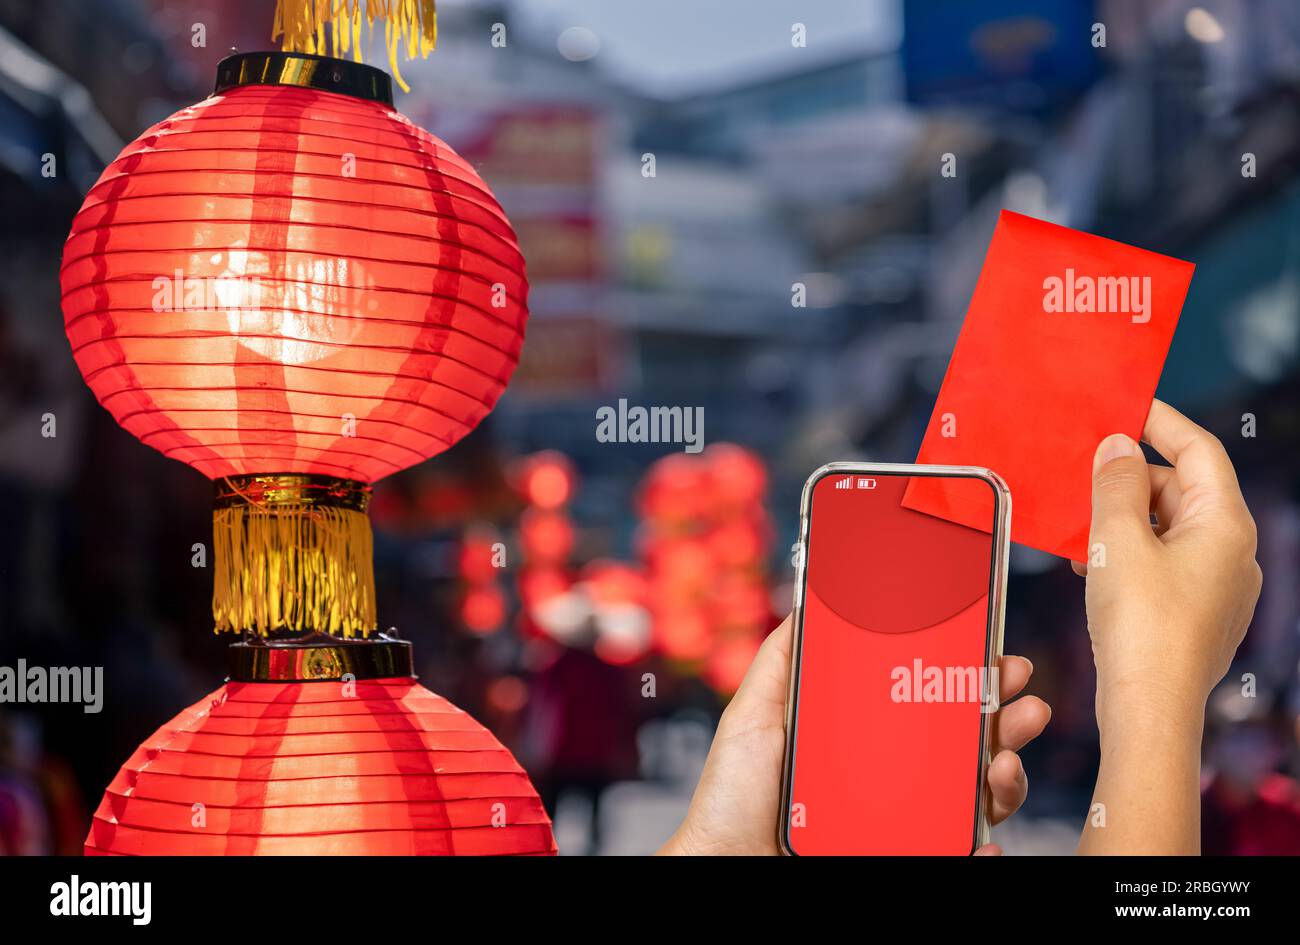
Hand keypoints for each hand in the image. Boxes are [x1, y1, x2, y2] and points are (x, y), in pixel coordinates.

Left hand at [658, 615, 1050, 854]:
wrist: (725, 864)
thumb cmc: (732, 799)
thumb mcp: (753, 716)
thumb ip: (782, 663)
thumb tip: (812, 603)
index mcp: (864, 735)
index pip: (926, 700)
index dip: (965, 675)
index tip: (992, 652)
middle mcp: (891, 774)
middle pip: (965, 742)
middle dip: (1004, 715)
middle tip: (1020, 697)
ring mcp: (902, 818)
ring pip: (976, 794)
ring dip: (1007, 772)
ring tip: (1004, 761)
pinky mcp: (908, 851)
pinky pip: (960, 848)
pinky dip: (985, 842)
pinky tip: (986, 834)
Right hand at [1075, 400, 1261, 731]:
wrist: (1150, 709)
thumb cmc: (1141, 626)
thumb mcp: (1116, 539)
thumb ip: (1114, 485)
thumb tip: (1116, 448)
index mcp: (1226, 526)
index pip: (1199, 450)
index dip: (1161, 422)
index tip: (1125, 405)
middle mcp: (1233, 554)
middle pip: (1181, 490)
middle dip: (1131, 480)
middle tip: (1084, 474)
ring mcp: (1218, 588)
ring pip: (1168, 530)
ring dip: (1123, 521)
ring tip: (1080, 528)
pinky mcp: (1197, 616)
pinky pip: (1163, 565)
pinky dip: (1128, 554)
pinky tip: (1091, 568)